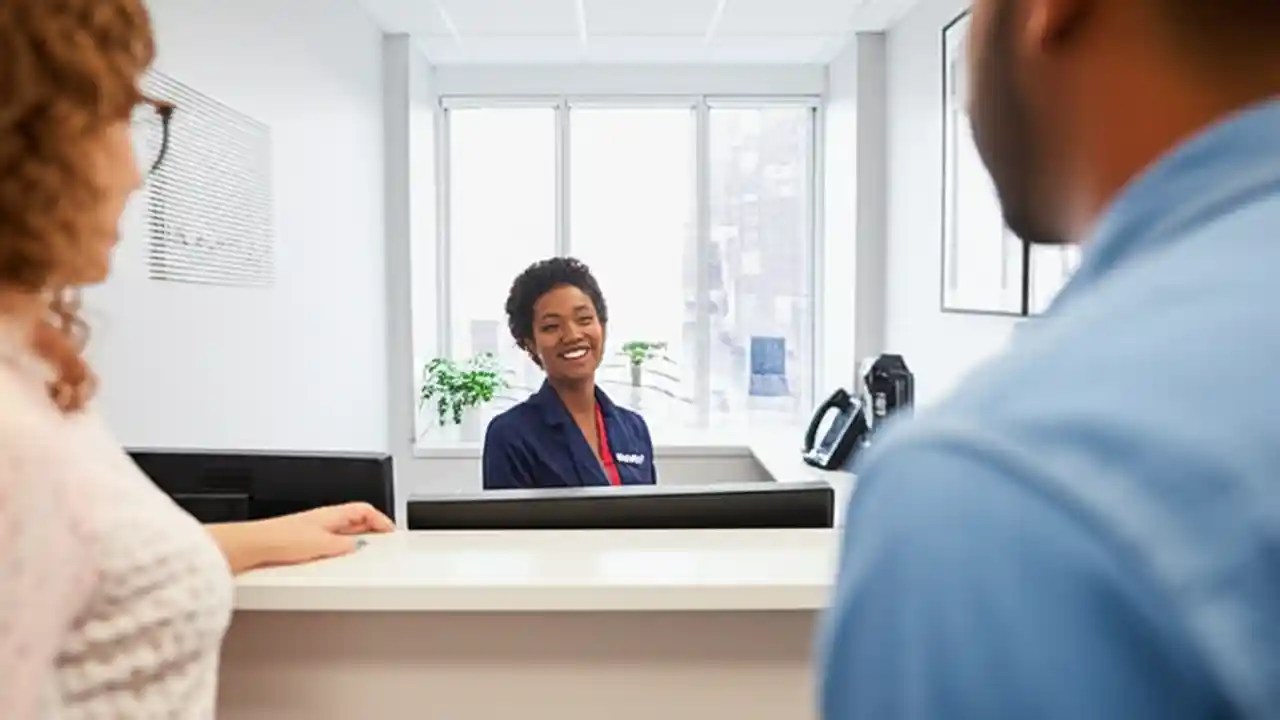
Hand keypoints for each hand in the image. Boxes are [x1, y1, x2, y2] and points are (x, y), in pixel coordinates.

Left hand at [209, 502, 394, 573]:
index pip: (364, 509)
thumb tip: (357, 547)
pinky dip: (339, 550)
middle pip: (355, 521)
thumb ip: (344, 546)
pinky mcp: (302, 543)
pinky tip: (336, 561)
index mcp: (332, 514)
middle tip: (381, 544)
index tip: (390, 532)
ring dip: (354, 542)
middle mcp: (323, 519)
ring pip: (342, 533)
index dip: (381, 520)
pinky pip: (329, 543)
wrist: (255, 546)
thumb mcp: (323, 545)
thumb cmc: (280, 538)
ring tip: (361, 555)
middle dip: (370, 531)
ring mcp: (312, 530)